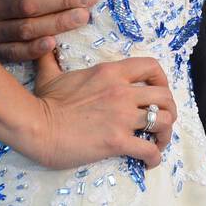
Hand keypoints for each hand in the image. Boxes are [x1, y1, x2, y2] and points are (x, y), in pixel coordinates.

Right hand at [27, 52, 176, 170]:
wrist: (36, 127)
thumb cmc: (43, 102)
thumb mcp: (50, 74)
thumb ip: (52, 57)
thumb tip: (46, 42)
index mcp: (111, 73)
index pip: (151, 67)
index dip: (162, 80)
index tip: (158, 92)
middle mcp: (122, 92)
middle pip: (164, 97)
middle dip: (169, 110)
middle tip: (161, 122)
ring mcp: (121, 117)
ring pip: (162, 122)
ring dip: (165, 134)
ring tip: (157, 143)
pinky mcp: (117, 141)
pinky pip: (148, 149)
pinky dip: (154, 157)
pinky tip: (149, 162)